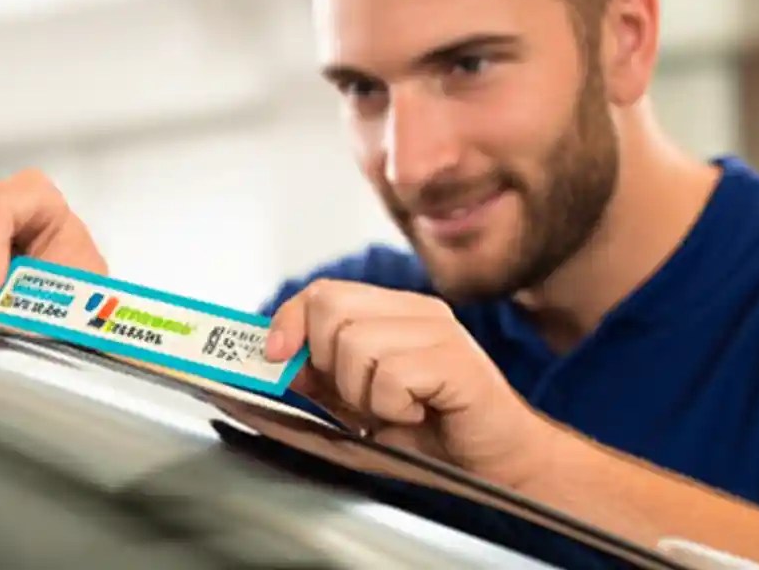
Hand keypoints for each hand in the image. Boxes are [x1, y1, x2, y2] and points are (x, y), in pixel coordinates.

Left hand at [238, 279, 560, 489]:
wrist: (498, 465)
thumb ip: (315, 384)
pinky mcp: (456, 361)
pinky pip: (391, 375)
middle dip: (328, 366)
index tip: (274, 358)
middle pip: (330, 308)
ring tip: (396, 410)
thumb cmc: (431, 436)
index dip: (288, 322)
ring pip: (355, 344)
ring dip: (364, 395)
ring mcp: (439, 332)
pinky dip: (393, 408)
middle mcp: (416, 312)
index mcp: (392, 312)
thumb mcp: (357, 409)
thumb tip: (260, 367)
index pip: (321, 292)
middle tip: (360, 398)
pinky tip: (418, 414)